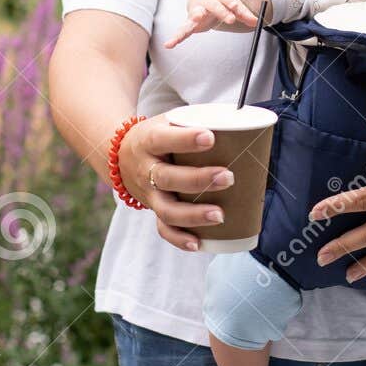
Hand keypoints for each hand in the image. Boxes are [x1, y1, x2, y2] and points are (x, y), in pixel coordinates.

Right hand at [117, 115, 236, 251]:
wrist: (120, 155)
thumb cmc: (158, 136)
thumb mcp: (168, 122)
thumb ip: (199, 122)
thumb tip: (245, 124)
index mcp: (149, 141)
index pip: (163, 139)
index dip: (186, 139)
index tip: (210, 138)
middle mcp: (145, 169)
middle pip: (168, 178)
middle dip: (199, 180)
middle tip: (228, 177)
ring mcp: (149, 194)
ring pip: (166, 209)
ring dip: (194, 215)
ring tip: (220, 215)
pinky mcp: (153, 210)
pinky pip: (164, 229)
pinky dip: (180, 239)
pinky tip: (199, 244)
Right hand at [163, 0, 262, 48]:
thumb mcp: (235, 5)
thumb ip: (244, 14)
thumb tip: (258, 22)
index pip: (231, 1)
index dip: (238, 7)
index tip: (244, 12)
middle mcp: (208, 2)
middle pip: (216, 5)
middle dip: (222, 11)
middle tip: (230, 18)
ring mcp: (197, 11)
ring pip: (197, 14)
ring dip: (197, 16)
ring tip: (197, 17)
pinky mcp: (190, 22)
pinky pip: (182, 30)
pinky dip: (176, 37)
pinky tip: (169, 44)